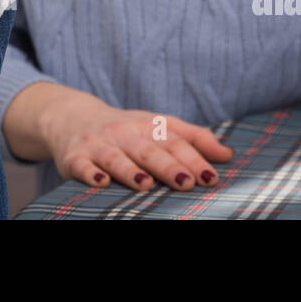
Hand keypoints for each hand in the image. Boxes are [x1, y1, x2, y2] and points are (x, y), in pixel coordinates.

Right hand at [40, 95, 232, 191]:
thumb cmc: (125, 129)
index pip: (173, 141)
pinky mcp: (75, 157)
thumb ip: (193, 138)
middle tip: (186, 183)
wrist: (72, 118)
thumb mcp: (157, 126)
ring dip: (130, 171)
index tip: (210, 177)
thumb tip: (228, 155)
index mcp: (147, 126)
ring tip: (146, 184)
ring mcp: (98, 145)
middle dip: (168, 166)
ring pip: (116, 158)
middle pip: (148, 150)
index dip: (192, 158)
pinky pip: (82, 165)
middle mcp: (124, 133)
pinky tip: (100, 182)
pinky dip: (90, 173)